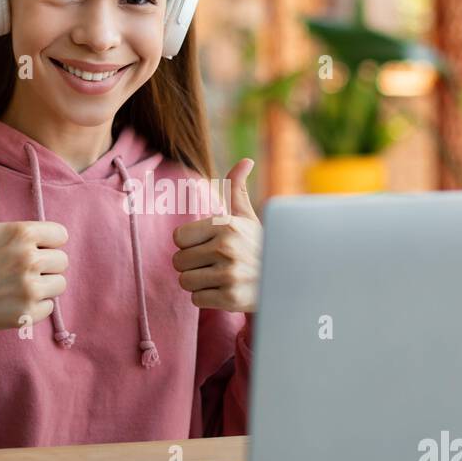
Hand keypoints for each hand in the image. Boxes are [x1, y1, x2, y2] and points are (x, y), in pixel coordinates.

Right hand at [0, 160, 67, 347]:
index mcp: (22, 233)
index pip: (61, 236)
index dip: (46, 242)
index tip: (28, 248)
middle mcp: (29, 259)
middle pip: (62, 261)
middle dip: (45, 264)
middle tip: (19, 269)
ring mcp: (29, 288)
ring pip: (59, 284)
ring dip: (44, 285)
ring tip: (19, 284)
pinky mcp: (28, 313)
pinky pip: (50, 307)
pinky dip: (36, 306)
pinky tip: (14, 301)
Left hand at [171, 159, 261, 312]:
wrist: (283, 281)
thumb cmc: (257, 247)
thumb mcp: (247, 217)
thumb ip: (237, 189)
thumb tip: (245, 161)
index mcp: (225, 225)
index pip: (177, 238)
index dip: (189, 244)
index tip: (206, 246)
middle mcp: (226, 248)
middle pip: (178, 262)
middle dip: (193, 265)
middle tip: (214, 264)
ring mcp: (229, 274)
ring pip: (185, 281)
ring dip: (199, 282)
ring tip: (220, 278)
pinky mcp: (231, 298)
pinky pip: (197, 299)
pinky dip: (207, 298)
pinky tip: (225, 291)